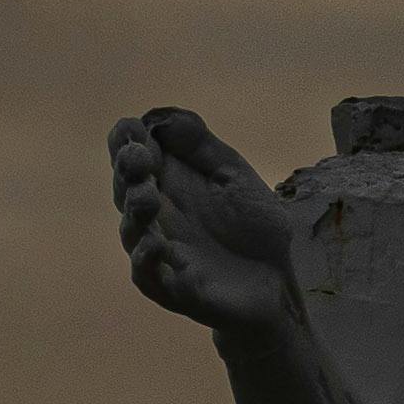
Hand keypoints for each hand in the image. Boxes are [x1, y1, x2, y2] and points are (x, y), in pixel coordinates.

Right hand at [110, 108, 303, 335]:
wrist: (276, 280)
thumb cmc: (251, 225)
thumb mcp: (232, 176)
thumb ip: (202, 147)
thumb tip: (163, 116)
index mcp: (166, 183)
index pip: (133, 157)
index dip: (128, 142)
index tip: (133, 129)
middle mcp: (154, 215)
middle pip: (126, 189)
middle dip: (128, 171)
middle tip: (137, 156)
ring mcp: (158, 252)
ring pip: (133, 230)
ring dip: (136, 211)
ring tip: (147, 195)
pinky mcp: (170, 287)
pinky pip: (148, 274)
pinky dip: (148, 259)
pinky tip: (156, 244)